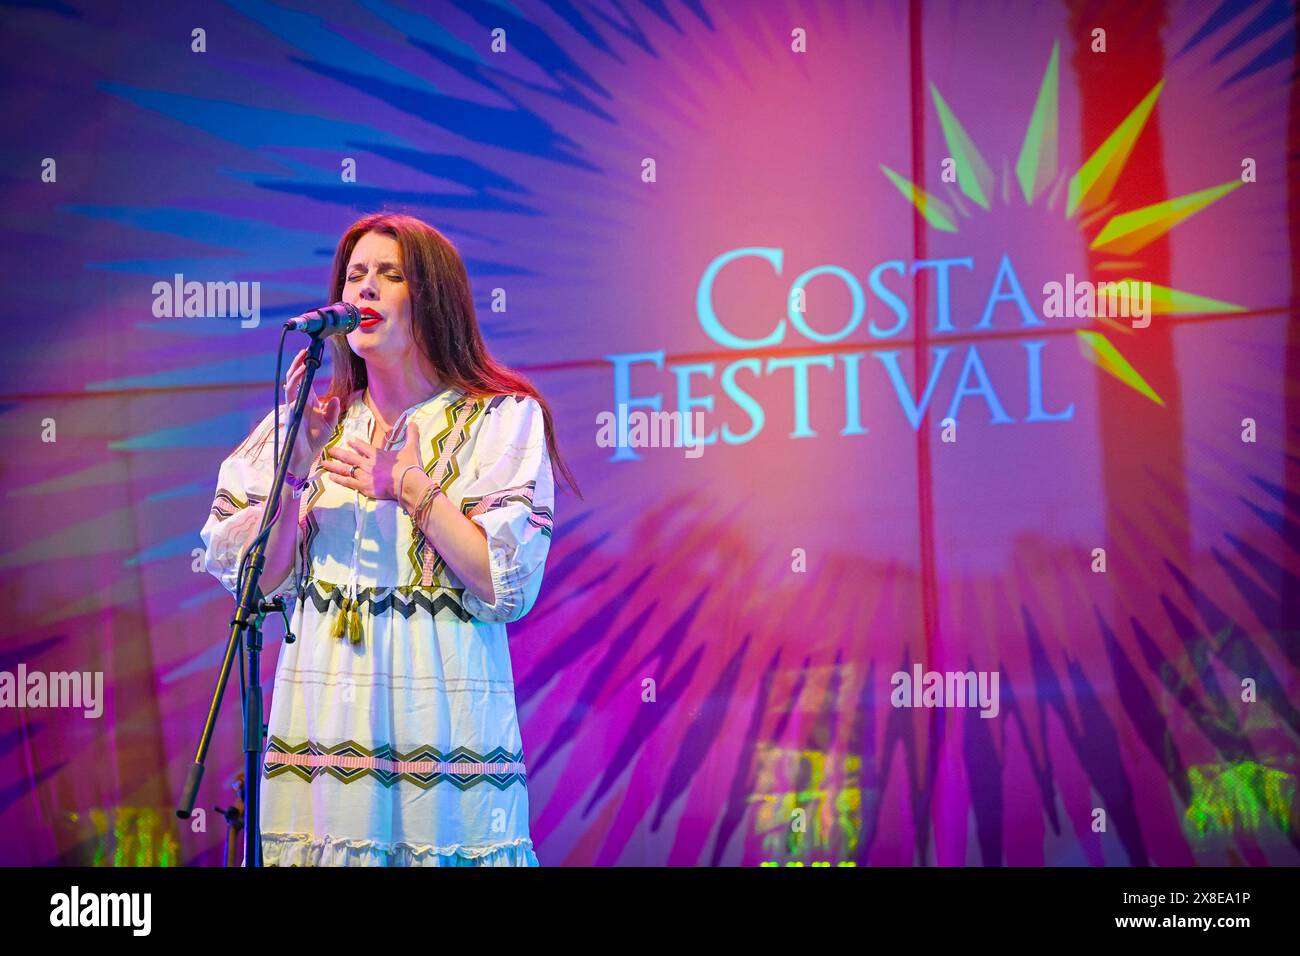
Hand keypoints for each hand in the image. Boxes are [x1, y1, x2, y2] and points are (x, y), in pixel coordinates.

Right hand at [283, 348, 341, 472]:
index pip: (305, 381)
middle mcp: (299, 401)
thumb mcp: (331, 424)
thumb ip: (333, 411)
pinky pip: (290, 395)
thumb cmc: (316, 440)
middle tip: (305, 350)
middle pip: (295, 378)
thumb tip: (336, 398)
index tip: (311, 355)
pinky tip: (299, 375)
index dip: (306, 368)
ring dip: (295, 370)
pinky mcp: (290, 412)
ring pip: (290, 383)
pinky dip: (295, 384)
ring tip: (302, 359)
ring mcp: (293, 406)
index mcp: (308, 402)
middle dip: (298, 363)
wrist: (306, 456)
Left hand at [321, 420, 426, 500]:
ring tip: (324, 464)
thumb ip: (412, 435)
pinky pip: (348, 482)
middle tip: (329, 451)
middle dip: (338, 453)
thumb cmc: (410, 466)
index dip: (355, 443)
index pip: (363, 447)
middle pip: (349, 457)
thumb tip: (414, 423)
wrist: (408, 483)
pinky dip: (339, 479)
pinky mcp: (364, 487)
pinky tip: (331, 477)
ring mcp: (364, 475)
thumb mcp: (412, 448)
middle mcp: (368, 463)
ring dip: (334, 466)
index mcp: (377, 454)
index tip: (349, 440)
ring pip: (345, 469)